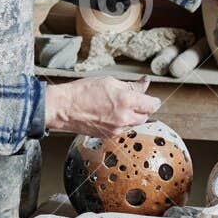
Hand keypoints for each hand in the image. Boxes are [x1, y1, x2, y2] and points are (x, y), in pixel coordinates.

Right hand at [45, 76, 160, 137]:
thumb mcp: (109, 82)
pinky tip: (109, 115)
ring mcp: (116, 129)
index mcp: (126, 101)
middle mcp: (123, 117)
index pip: (152, 104)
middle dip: (142, 109)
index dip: (153, 100)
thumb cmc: (82, 92)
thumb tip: (144, 85)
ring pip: (134, 125)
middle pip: (145, 117)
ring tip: (117, 107)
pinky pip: (122, 130)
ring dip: (132, 117)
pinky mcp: (108, 136)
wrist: (63, 108)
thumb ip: (130, 86)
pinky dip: (121, 123)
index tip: (150, 98)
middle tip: (133, 100)